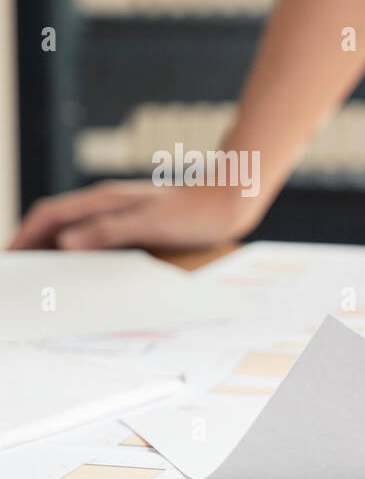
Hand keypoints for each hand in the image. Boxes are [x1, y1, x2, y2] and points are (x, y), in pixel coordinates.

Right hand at [7, 180, 259, 250]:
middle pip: (56, 224)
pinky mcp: (133, 225)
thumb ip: (107, 232)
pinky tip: (80, 273)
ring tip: (40, 279)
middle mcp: (105, 205)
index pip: (49, 215)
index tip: (10, 260)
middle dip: (32, 246)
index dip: (25, 237)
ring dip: (54, 251)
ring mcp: (118, 214)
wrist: (228, 203)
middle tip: (17, 275)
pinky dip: (79, 255)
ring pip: (74, 233)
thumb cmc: (193, 213)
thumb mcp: (150, 223)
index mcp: (102, 200)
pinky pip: (95, 240)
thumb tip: (64, 244)